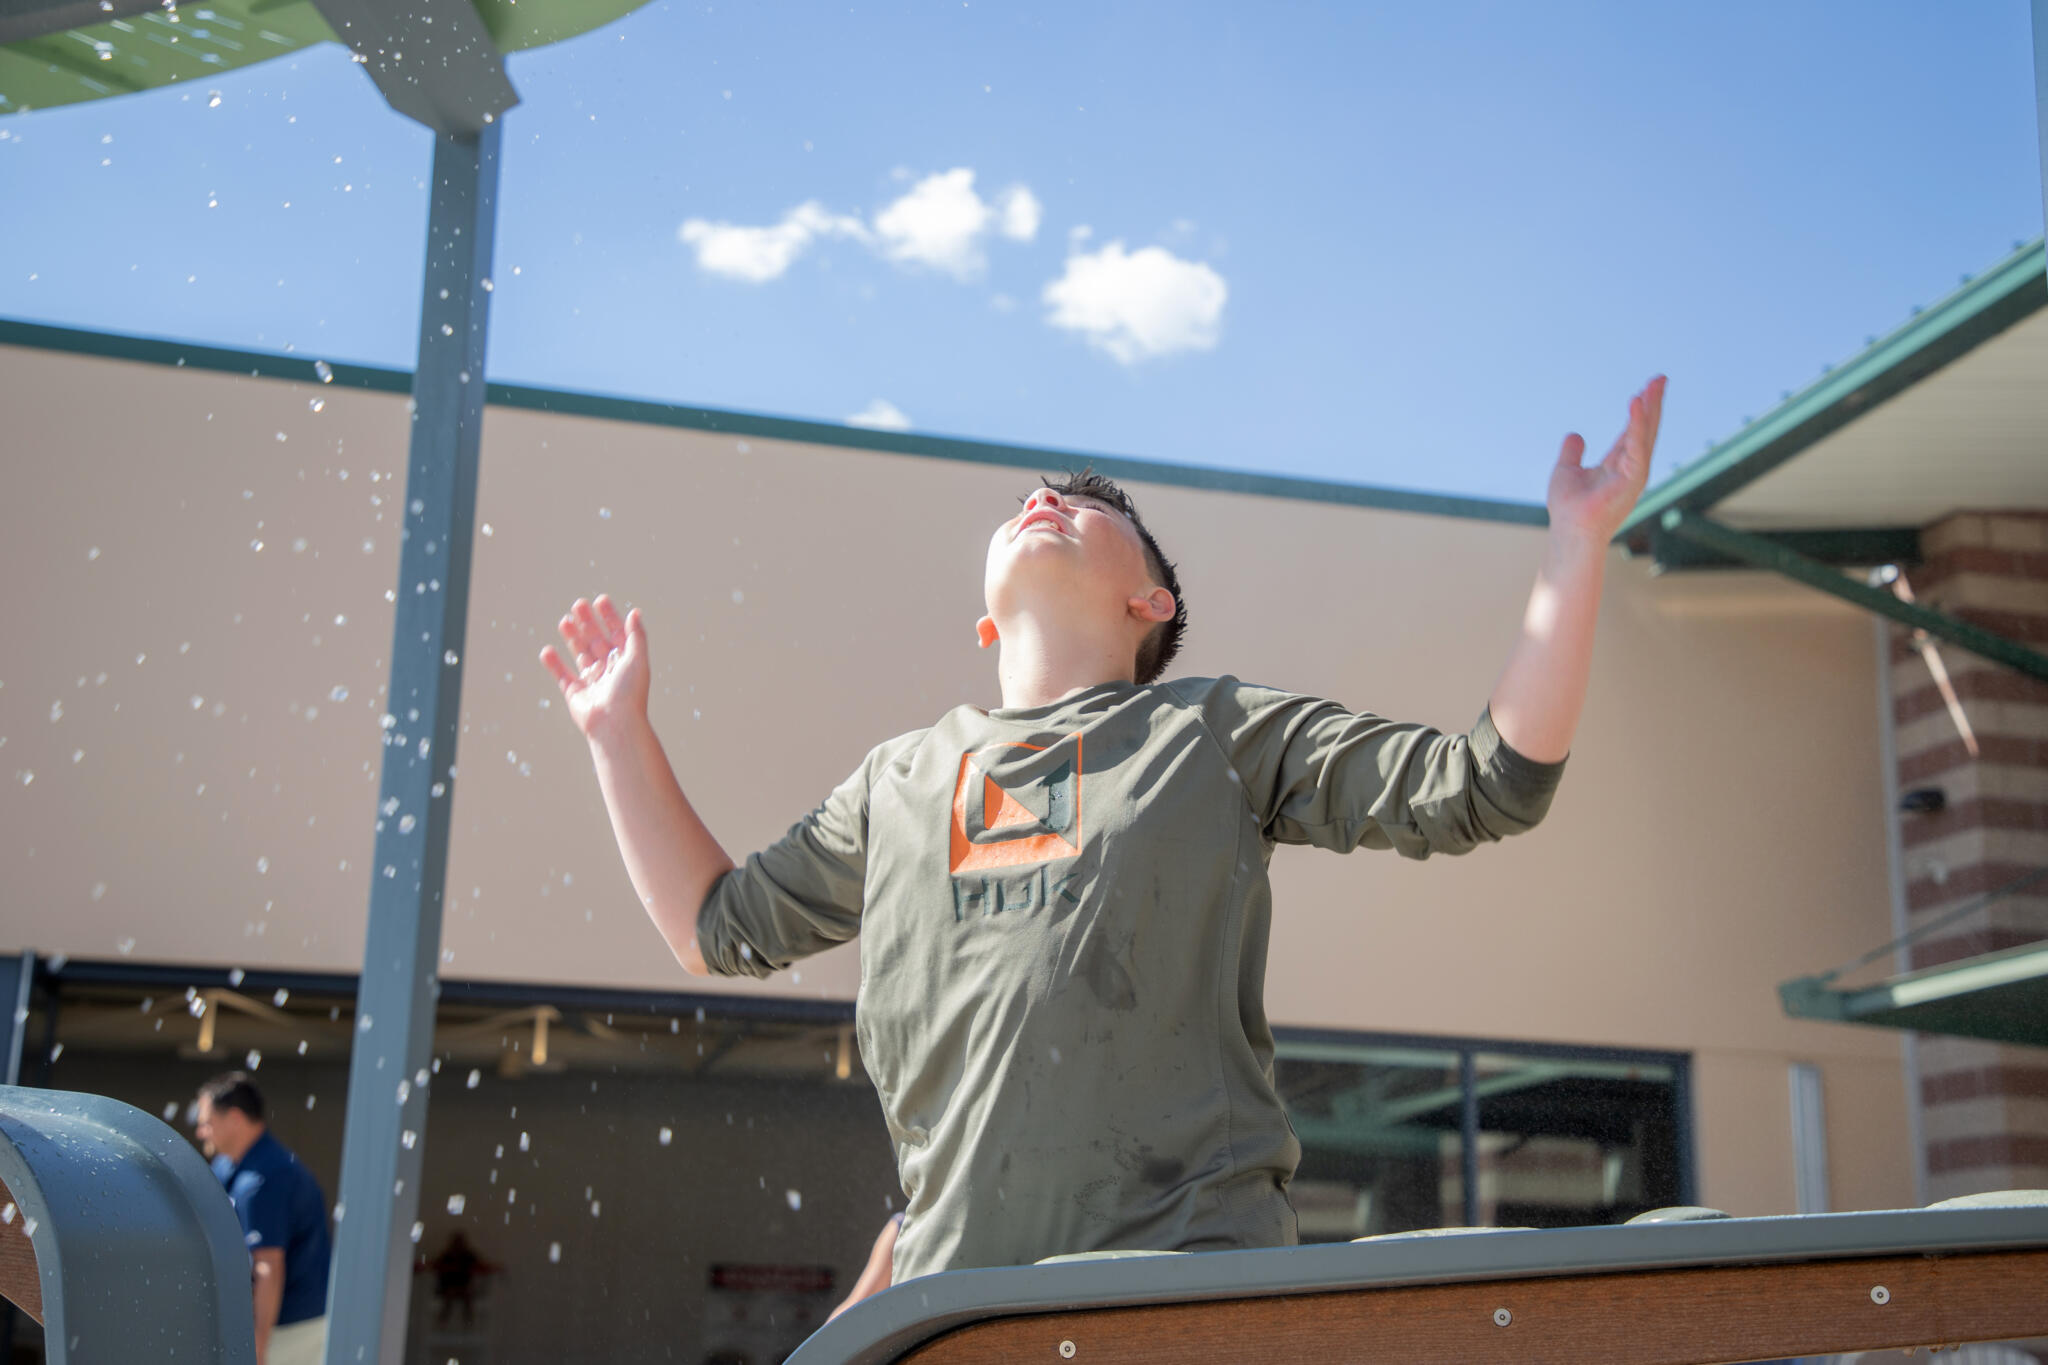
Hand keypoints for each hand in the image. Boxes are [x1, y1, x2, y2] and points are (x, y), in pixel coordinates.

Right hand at [540, 594, 650, 741]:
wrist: (614, 723)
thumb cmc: (629, 692)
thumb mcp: (637, 659)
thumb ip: (636, 635)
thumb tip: (635, 612)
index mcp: (626, 662)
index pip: (617, 634)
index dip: (609, 617)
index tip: (600, 600)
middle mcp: (609, 670)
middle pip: (597, 640)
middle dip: (588, 622)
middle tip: (578, 605)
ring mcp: (592, 681)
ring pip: (580, 653)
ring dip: (572, 636)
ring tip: (565, 620)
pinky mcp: (575, 693)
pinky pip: (562, 675)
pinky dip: (554, 664)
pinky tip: (547, 650)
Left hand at [1547, 375, 1664, 544]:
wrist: (1570, 530)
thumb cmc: (1569, 508)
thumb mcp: (1566, 470)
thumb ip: (1572, 452)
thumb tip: (1575, 434)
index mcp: (1618, 464)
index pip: (1633, 431)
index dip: (1639, 410)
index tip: (1646, 389)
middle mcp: (1631, 466)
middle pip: (1646, 428)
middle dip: (1653, 402)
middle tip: (1660, 378)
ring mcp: (1636, 472)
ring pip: (1646, 432)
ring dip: (1651, 407)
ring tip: (1655, 384)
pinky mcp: (1634, 477)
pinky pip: (1637, 444)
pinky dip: (1637, 423)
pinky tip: (1636, 403)